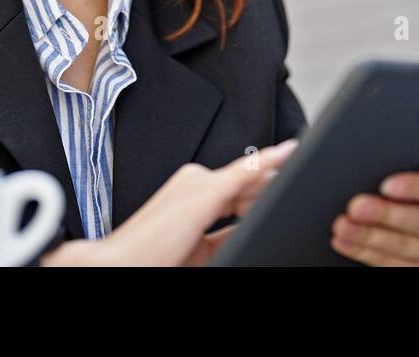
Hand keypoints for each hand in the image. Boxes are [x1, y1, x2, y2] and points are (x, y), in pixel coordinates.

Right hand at [40, 138, 298, 265]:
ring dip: (272, 176)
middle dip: (268, 188)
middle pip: (243, 186)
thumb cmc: (152, 260)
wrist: (121, 264)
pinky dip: (267, 161)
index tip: (279, 190)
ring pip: (247, 179)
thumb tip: (248, 230)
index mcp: (190, 197)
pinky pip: (244, 172)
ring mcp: (199, 183)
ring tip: (297, 167)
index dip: (258, 194)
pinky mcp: (206, 189)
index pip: (234, 193)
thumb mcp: (199, 250)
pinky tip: (286, 154)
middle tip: (297, 183)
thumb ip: (223, 235)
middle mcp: (193, 184)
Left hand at [330, 171, 418, 265]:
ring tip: (343, 226)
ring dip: (370, 237)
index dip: (416, 188)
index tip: (386, 185)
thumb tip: (371, 171)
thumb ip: (411, 179)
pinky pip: (396, 266)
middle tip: (356, 206)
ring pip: (409, 249)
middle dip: (388, 215)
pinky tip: (346, 242)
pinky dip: (366, 253)